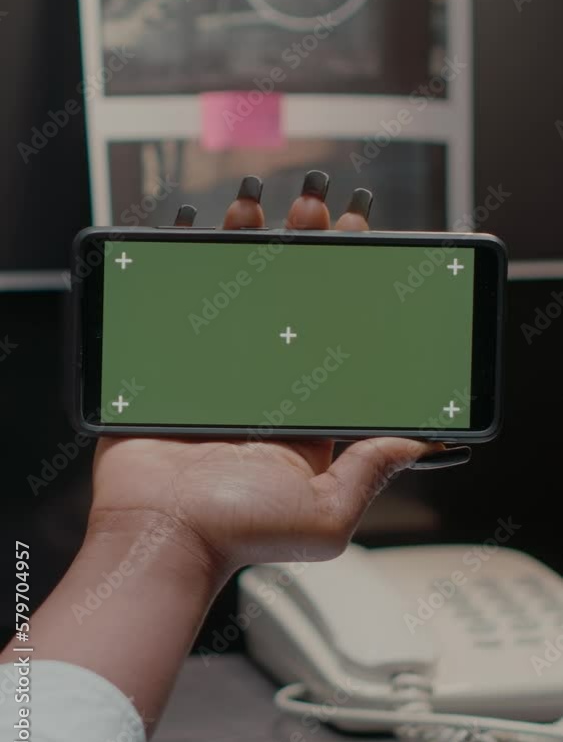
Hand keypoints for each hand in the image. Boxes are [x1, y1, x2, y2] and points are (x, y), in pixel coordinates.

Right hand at [89, 173, 443, 577]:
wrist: (161, 536)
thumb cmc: (237, 532)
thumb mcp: (327, 510)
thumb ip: (373, 469)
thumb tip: (423, 439)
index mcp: (304, 412)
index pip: (335, 329)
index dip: (348, 281)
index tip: (358, 238)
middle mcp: (263, 387)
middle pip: (287, 298)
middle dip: (302, 247)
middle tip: (313, 208)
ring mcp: (214, 372)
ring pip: (235, 291)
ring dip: (246, 242)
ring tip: (256, 204)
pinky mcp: (169, 368)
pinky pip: (178, 303)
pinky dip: (181, 262)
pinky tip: (190, 227)